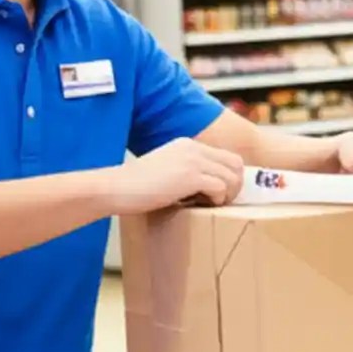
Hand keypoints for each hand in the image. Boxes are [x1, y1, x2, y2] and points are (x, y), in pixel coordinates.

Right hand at [108, 137, 244, 213]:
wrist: (117, 187)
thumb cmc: (135, 186)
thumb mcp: (164, 170)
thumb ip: (184, 171)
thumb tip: (205, 189)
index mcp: (187, 145)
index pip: (225, 156)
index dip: (229, 177)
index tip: (221, 194)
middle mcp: (193, 148)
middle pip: (235, 163)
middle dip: (234, 185)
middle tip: (221, 201)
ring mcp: (192, 160)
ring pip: (232, 176)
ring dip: (227, 194)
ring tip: (211, 205)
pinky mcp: (190, 176)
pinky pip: (220, 187)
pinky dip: (217, 199)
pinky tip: (203, 205)